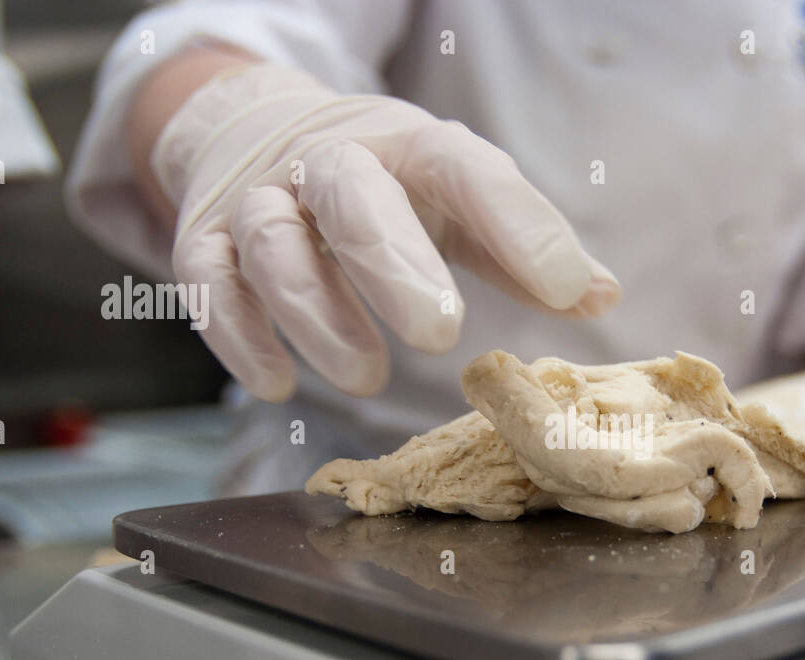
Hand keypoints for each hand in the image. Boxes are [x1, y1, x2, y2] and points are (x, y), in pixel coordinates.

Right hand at [140, 59, 619, 400]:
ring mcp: (259, 198)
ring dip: (317, 314)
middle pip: (353, 196)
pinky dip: (239, 335)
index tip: (567, 288)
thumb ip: (520, 249)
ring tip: (367, 379)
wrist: (258, 130)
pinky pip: (207, 282)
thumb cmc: (384, 185)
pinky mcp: (202, 238)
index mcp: (408, 146)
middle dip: (395, 263)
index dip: (519, 224)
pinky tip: (278, 383)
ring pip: (274, 243)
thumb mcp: (455, 199)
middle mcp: (329, 162)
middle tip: (441, 332)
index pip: (465, 168)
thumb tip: (603, 294)